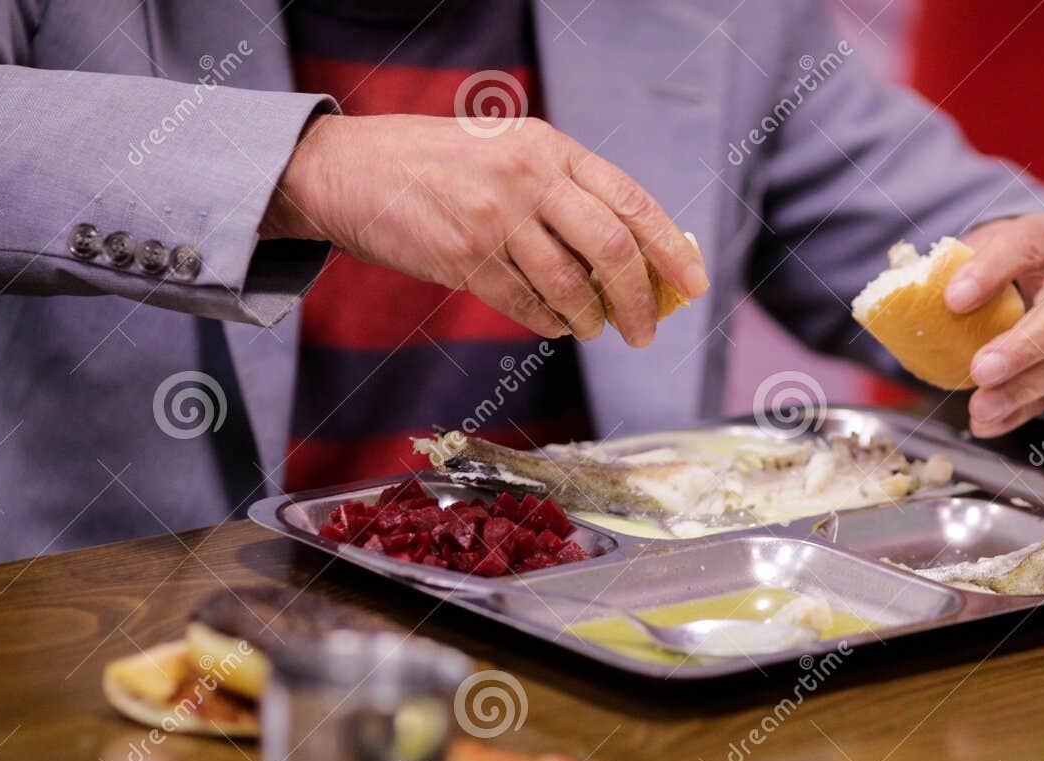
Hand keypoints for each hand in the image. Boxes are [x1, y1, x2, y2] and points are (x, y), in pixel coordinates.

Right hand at [262, 114, 708, 347]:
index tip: (693, 284)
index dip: (671, 249)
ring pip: (571, 286)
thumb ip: (564, 190)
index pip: (631, 201)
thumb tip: (631, 252)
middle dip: (639, 300)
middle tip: (646, 331)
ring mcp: (495, 219)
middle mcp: (528, 177)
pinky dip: (549, 323)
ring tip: (595, 330)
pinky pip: (527, 305)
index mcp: (549, 146)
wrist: (350, 171)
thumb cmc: (437, 165)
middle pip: (612, 249)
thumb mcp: (508, 151)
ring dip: (592, 319)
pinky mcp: (465, 259)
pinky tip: (554, 324)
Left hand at [945, 214, 1043, 436]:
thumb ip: (944, 262)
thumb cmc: (1002, 258)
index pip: (1021, 248)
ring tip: (980, 409)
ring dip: (1019, 391)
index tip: (952, 299)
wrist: (1042, 270)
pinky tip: (987, 425)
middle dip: (1021, 349)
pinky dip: (1018, 412)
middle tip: (981, 370)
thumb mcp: (977, 245)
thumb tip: (899, 275)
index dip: (989, 273)